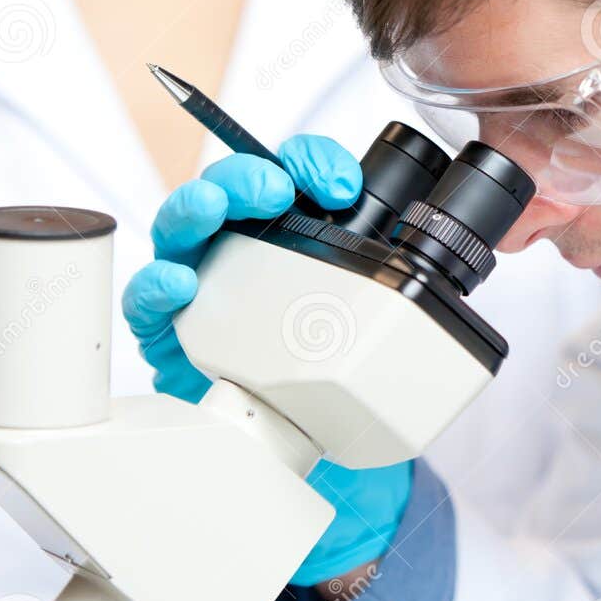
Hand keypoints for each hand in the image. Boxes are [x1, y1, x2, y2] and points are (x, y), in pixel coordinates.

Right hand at [121, 134, 414, 587]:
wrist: (303, 438)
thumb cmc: (326, 363)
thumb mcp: (371, 320)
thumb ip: (399, 291)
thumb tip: (453, 282)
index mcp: (290, 230)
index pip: (292, 173)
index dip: (311, 162)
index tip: (341, 182)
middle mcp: (240, 246)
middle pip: (229, 188)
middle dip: (248, 175)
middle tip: (276, 189)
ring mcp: (201, 282)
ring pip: (181, 226)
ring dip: (195, 207)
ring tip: (216, 208)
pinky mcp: (171, 329)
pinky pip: (147, 300)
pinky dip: (157, 285)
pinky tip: (181, 283)